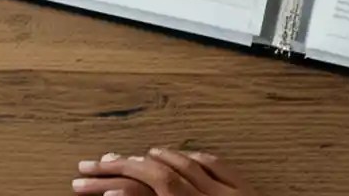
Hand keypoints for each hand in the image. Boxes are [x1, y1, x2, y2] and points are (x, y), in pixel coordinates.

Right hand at [73, 149, 257, 195]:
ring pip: (188, 163)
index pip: (150, 190)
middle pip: (160, 173)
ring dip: (157, 156)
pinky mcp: (252, 192)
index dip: (119, 187)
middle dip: (124, 166)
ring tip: (134, 156)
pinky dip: (196, 157)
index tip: (96, 188)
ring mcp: (234, 194)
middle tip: (96, 167)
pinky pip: (219, 165)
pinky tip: (185, 155)